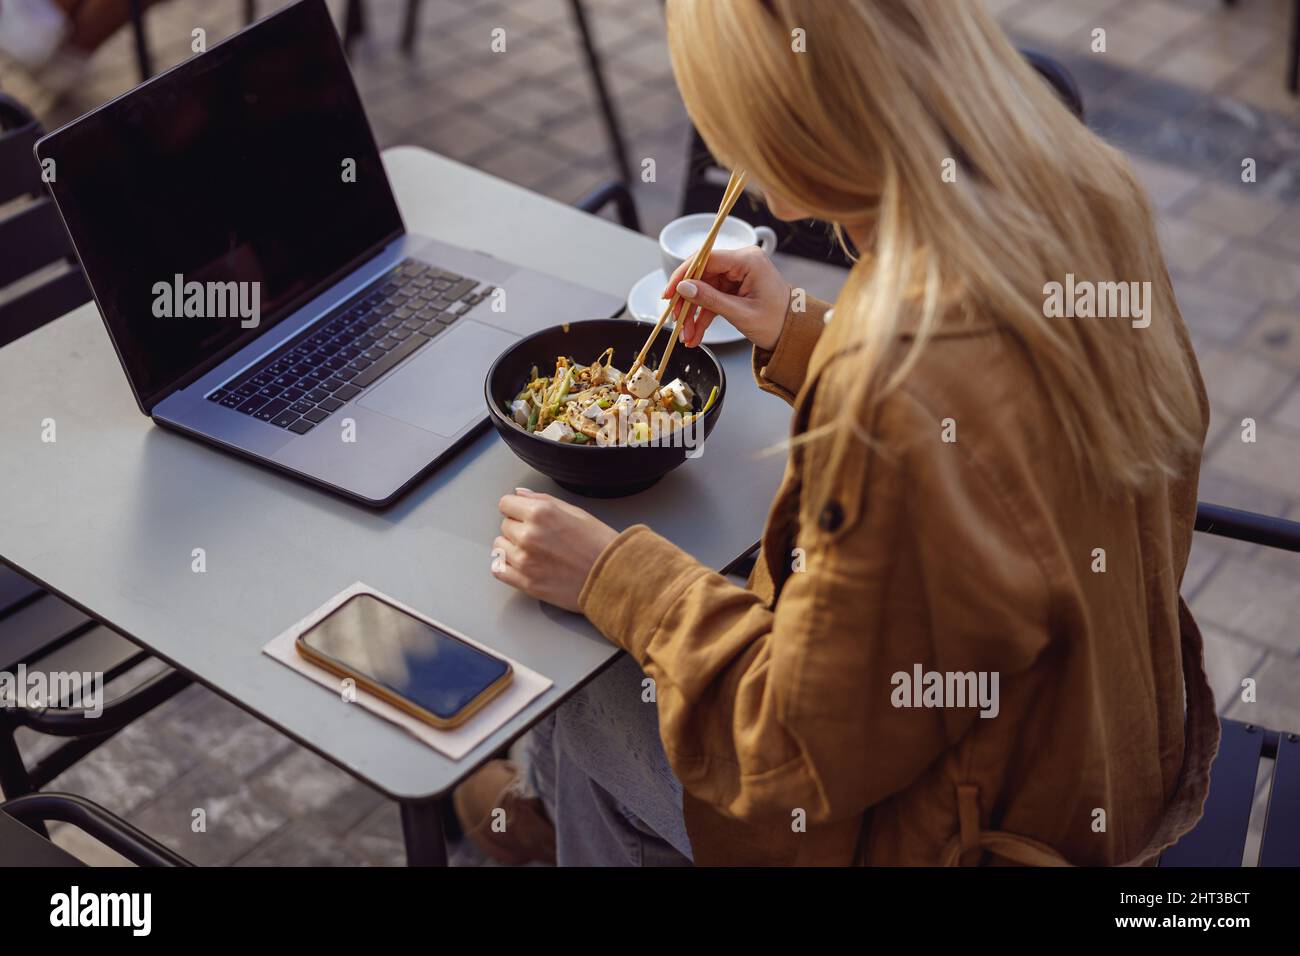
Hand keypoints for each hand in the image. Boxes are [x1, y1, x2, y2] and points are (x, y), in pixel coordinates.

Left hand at [492, 488, 618, 611]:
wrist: (614, 578)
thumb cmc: (600, 544)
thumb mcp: (576, 511)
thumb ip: (542, 500)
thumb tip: (519, 495)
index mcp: (541, 513)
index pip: (506, 504)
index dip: (517, 508)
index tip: (525, 515)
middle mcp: (528, 535)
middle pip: (505, 525)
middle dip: (519, 528)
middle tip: (541, 537)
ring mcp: (525, 561)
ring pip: (500, 546)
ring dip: (512, 547)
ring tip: (535, 552)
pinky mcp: (526, 583)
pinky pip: (499, 569)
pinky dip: (507, 566)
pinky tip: (523, 565)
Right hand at [662, 246, 790, 350]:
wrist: (794, 334)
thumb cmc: (778, 322)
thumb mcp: (741, 313)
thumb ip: (710, 299)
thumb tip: (683, 288)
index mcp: (748, 260)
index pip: (706, 258)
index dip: (683, 275)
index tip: (669, 294)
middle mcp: (742, 262)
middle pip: (701, 275)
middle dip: (687, 301)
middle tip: (677, 321)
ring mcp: (738, 274)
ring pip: (704, 289)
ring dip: (693, 313)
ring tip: (687, 335)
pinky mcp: (735, 287)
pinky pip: (712, 298)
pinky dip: (703, 316)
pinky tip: (695, 333)